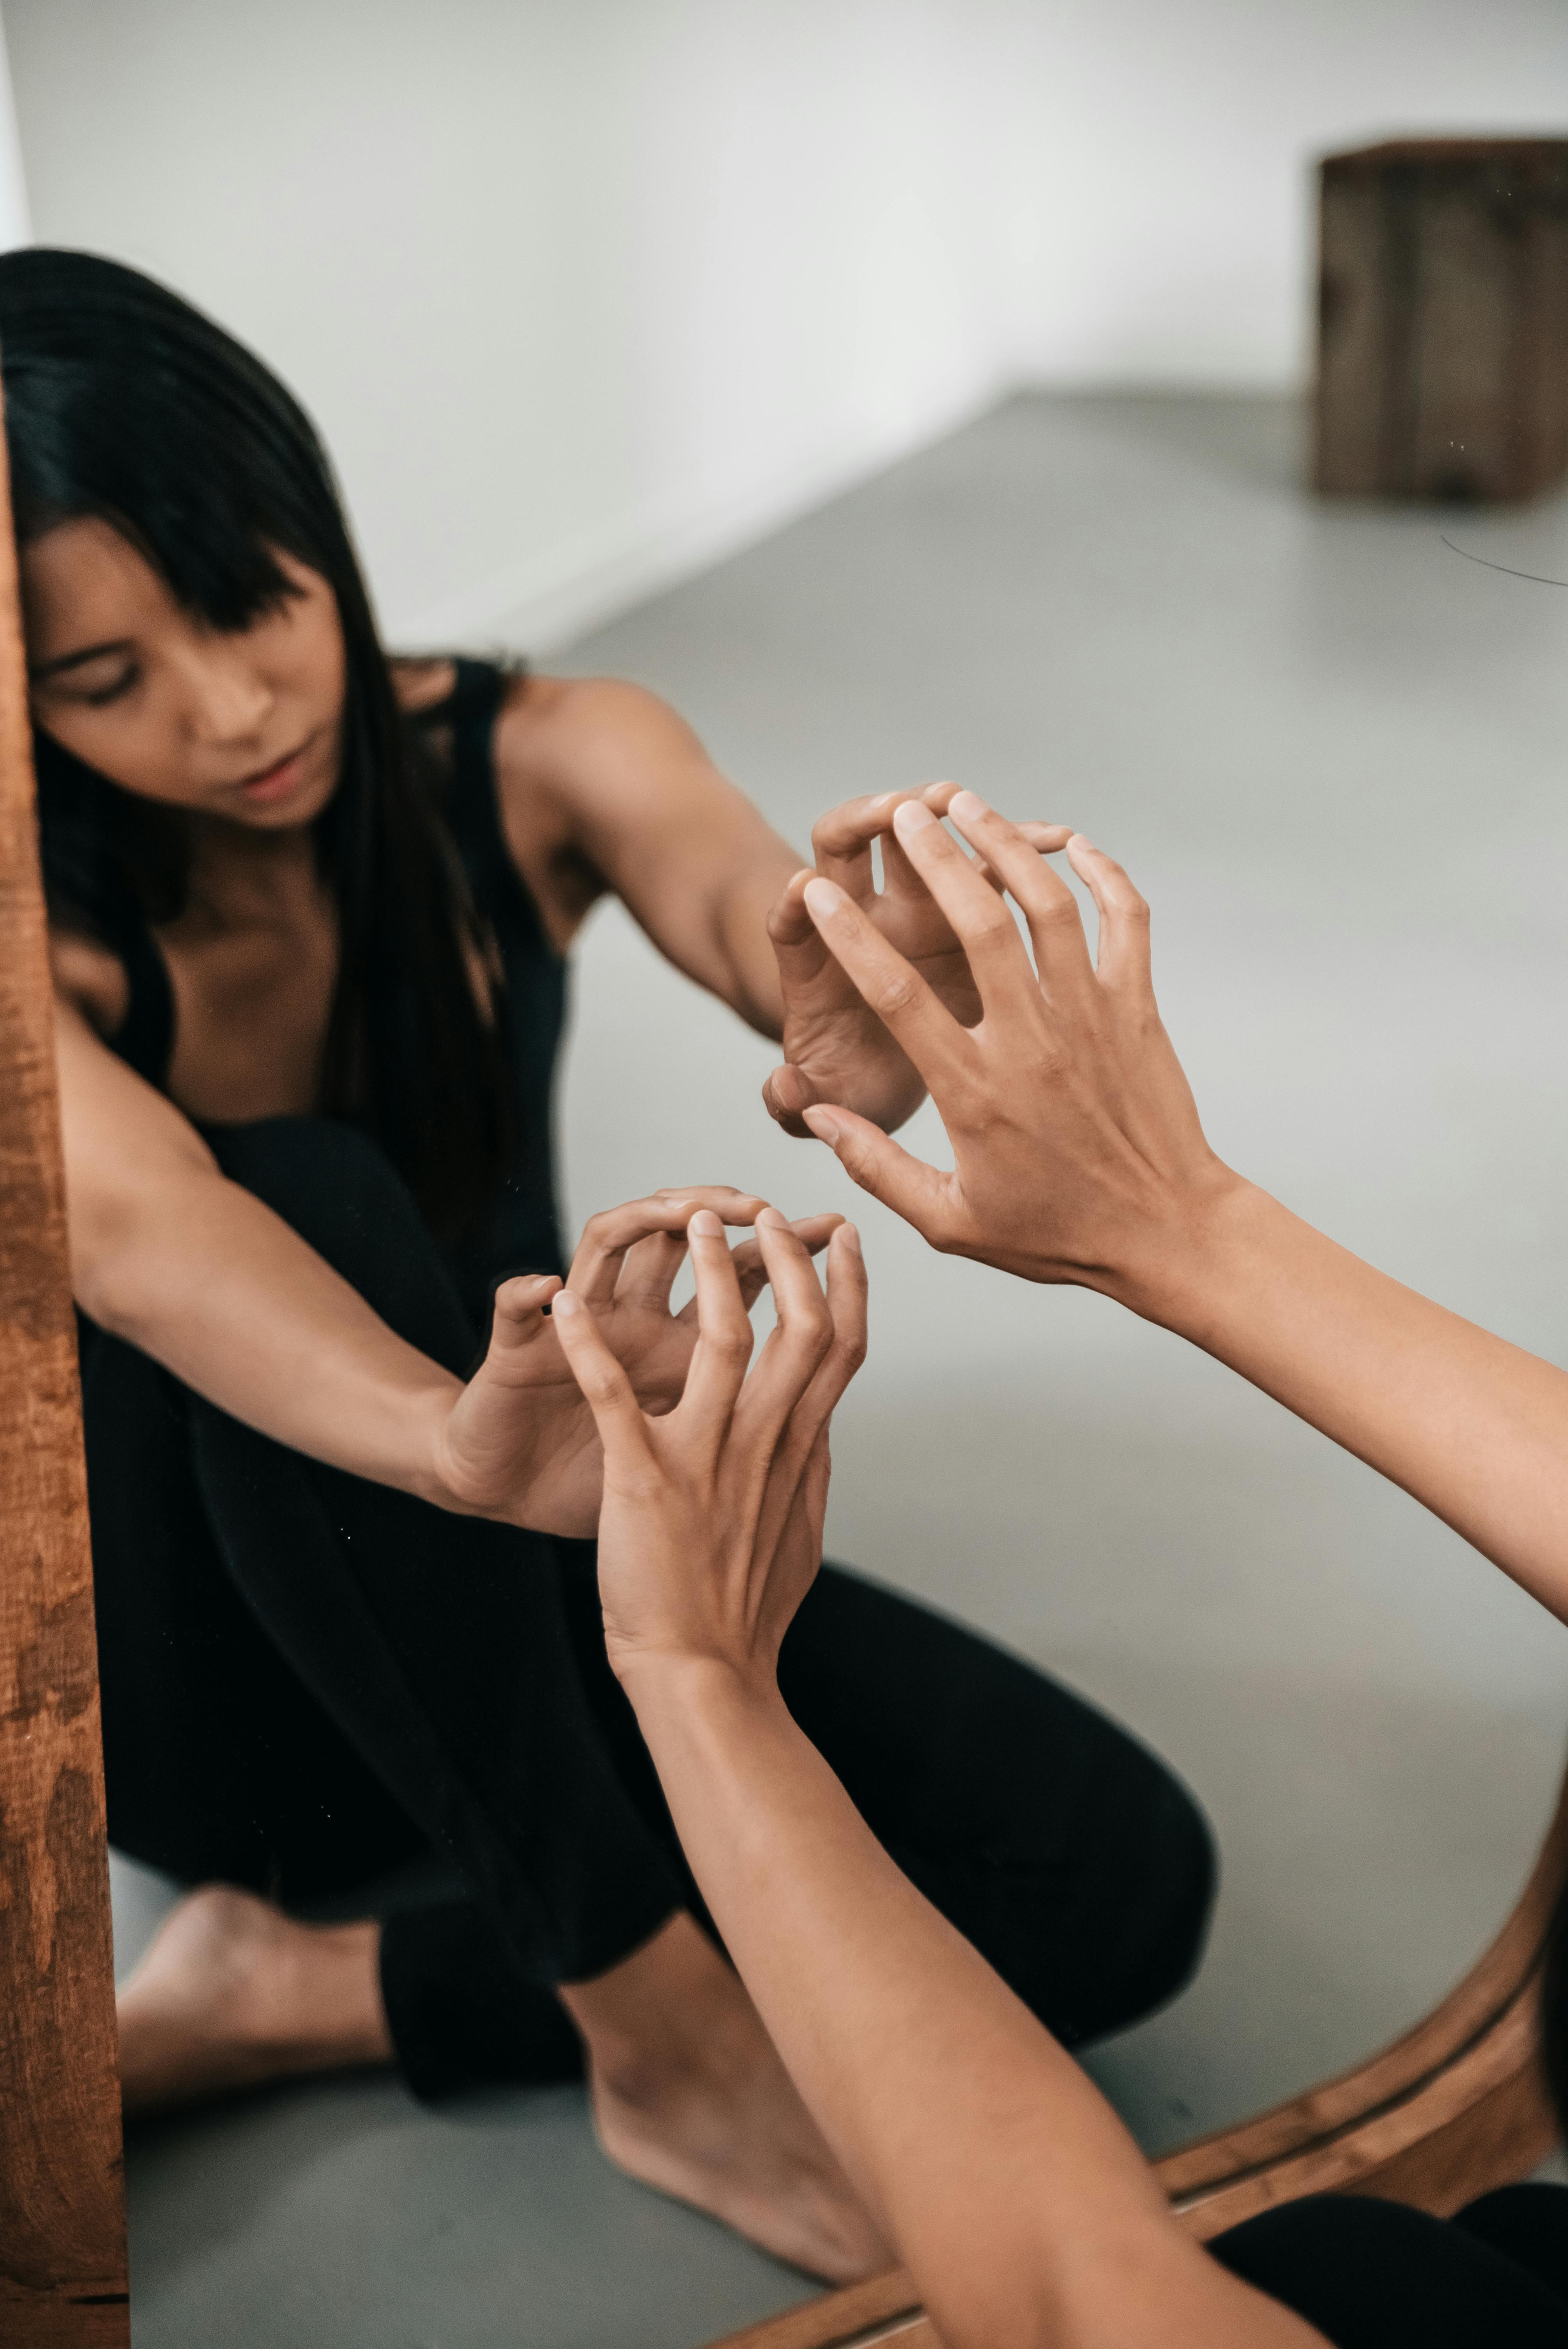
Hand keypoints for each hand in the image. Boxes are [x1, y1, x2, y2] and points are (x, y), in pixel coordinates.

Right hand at [432, 1187, 842, 1535]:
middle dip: (719, 1211)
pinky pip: (511, 1315)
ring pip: (600, 1246)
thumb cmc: (597, 1466)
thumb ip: (740, 1414)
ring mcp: (568, 1325)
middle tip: (760, 1204)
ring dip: (637, 1221)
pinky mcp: (512, 1352)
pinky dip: (523, 1297)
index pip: (734, 1277)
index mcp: (672, 1341)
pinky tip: (545, 1288)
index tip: (835, 1232)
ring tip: (673, 1210)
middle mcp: (626, 1316)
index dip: (783, 1253)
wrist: (511, 1486)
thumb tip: (818, 1408)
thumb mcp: (683, 1443)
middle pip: (674, 1238)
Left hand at [550, 1205, 867, 1688]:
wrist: (701, 1672)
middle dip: (785, 1256)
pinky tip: (562, 1305)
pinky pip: (611, 1392)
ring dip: (710, 1272)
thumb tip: (826, 1436)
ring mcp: (706, 1456)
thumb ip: (811, 1476)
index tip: (841, 1236)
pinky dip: (584, 1344)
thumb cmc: (747, 1612)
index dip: (844, 1284)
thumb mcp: (800, 1534)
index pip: (838, 1348)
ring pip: (720, 1337)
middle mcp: (764, 1442)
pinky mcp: (644, 1476)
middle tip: (764, 1209)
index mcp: (800, 1451)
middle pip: (796, 1326)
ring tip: (691, 1220)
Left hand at [763, 787, 1070, 1139]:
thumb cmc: (854, 1083)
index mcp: (817, 969)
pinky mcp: (965, 909)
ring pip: (918, 838)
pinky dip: (1015, 845)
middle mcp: (860, 922)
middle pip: (843, 846)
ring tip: (972, 807)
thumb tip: (784, 1089)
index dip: (792, 905)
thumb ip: (791, 1102)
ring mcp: (915, 908)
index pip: (789, 924)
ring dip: (940, 813)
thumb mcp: (826, 1096)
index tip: (805, 891)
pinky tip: (1055, 840)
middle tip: (899, 812)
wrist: (895, 1074)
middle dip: (866, 820)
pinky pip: (988, 862)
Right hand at [792, 792, 1236, 1305]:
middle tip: (903, 810)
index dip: (850, 939)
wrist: (1167, 1234)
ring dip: (1004, 846)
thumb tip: (817, 1118)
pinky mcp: (1139, 1011)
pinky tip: (1074, 844)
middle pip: (975, 925)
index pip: (896, 996)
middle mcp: (1031, 1043)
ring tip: (968, 804)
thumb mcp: (951, 1221)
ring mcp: (1091, 1019)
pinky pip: (1125, 922)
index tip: (816, 894)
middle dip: (933, 857)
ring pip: (1045, 907)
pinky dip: (1103, 874)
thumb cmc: (1055, 1233)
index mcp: (973, 1091)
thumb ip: (876, 1167)